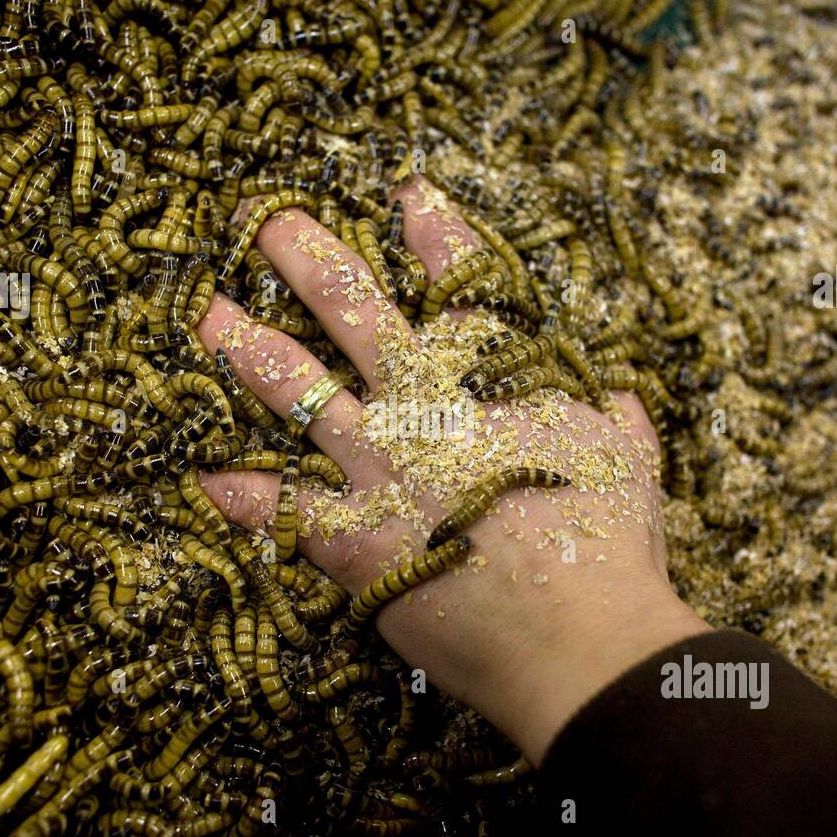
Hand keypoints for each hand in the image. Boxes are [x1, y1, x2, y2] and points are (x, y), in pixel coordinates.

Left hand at [196, 176, 710, 764]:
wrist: (581, 643)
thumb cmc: (614, 556)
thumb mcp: (633, 472)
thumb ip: (620, 425)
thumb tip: (622, 399)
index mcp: (500, 389)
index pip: (464, 292)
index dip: (436, 237)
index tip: (406, 192)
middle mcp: (430, 415)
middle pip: (360, 319)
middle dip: (313, 263)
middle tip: (270, 224)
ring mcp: (383, 474)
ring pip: (301, 394)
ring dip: (250, 351)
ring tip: (208, 316)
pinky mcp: (353, 542)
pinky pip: (281, 510)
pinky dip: (241, 492)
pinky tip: (203, 472)